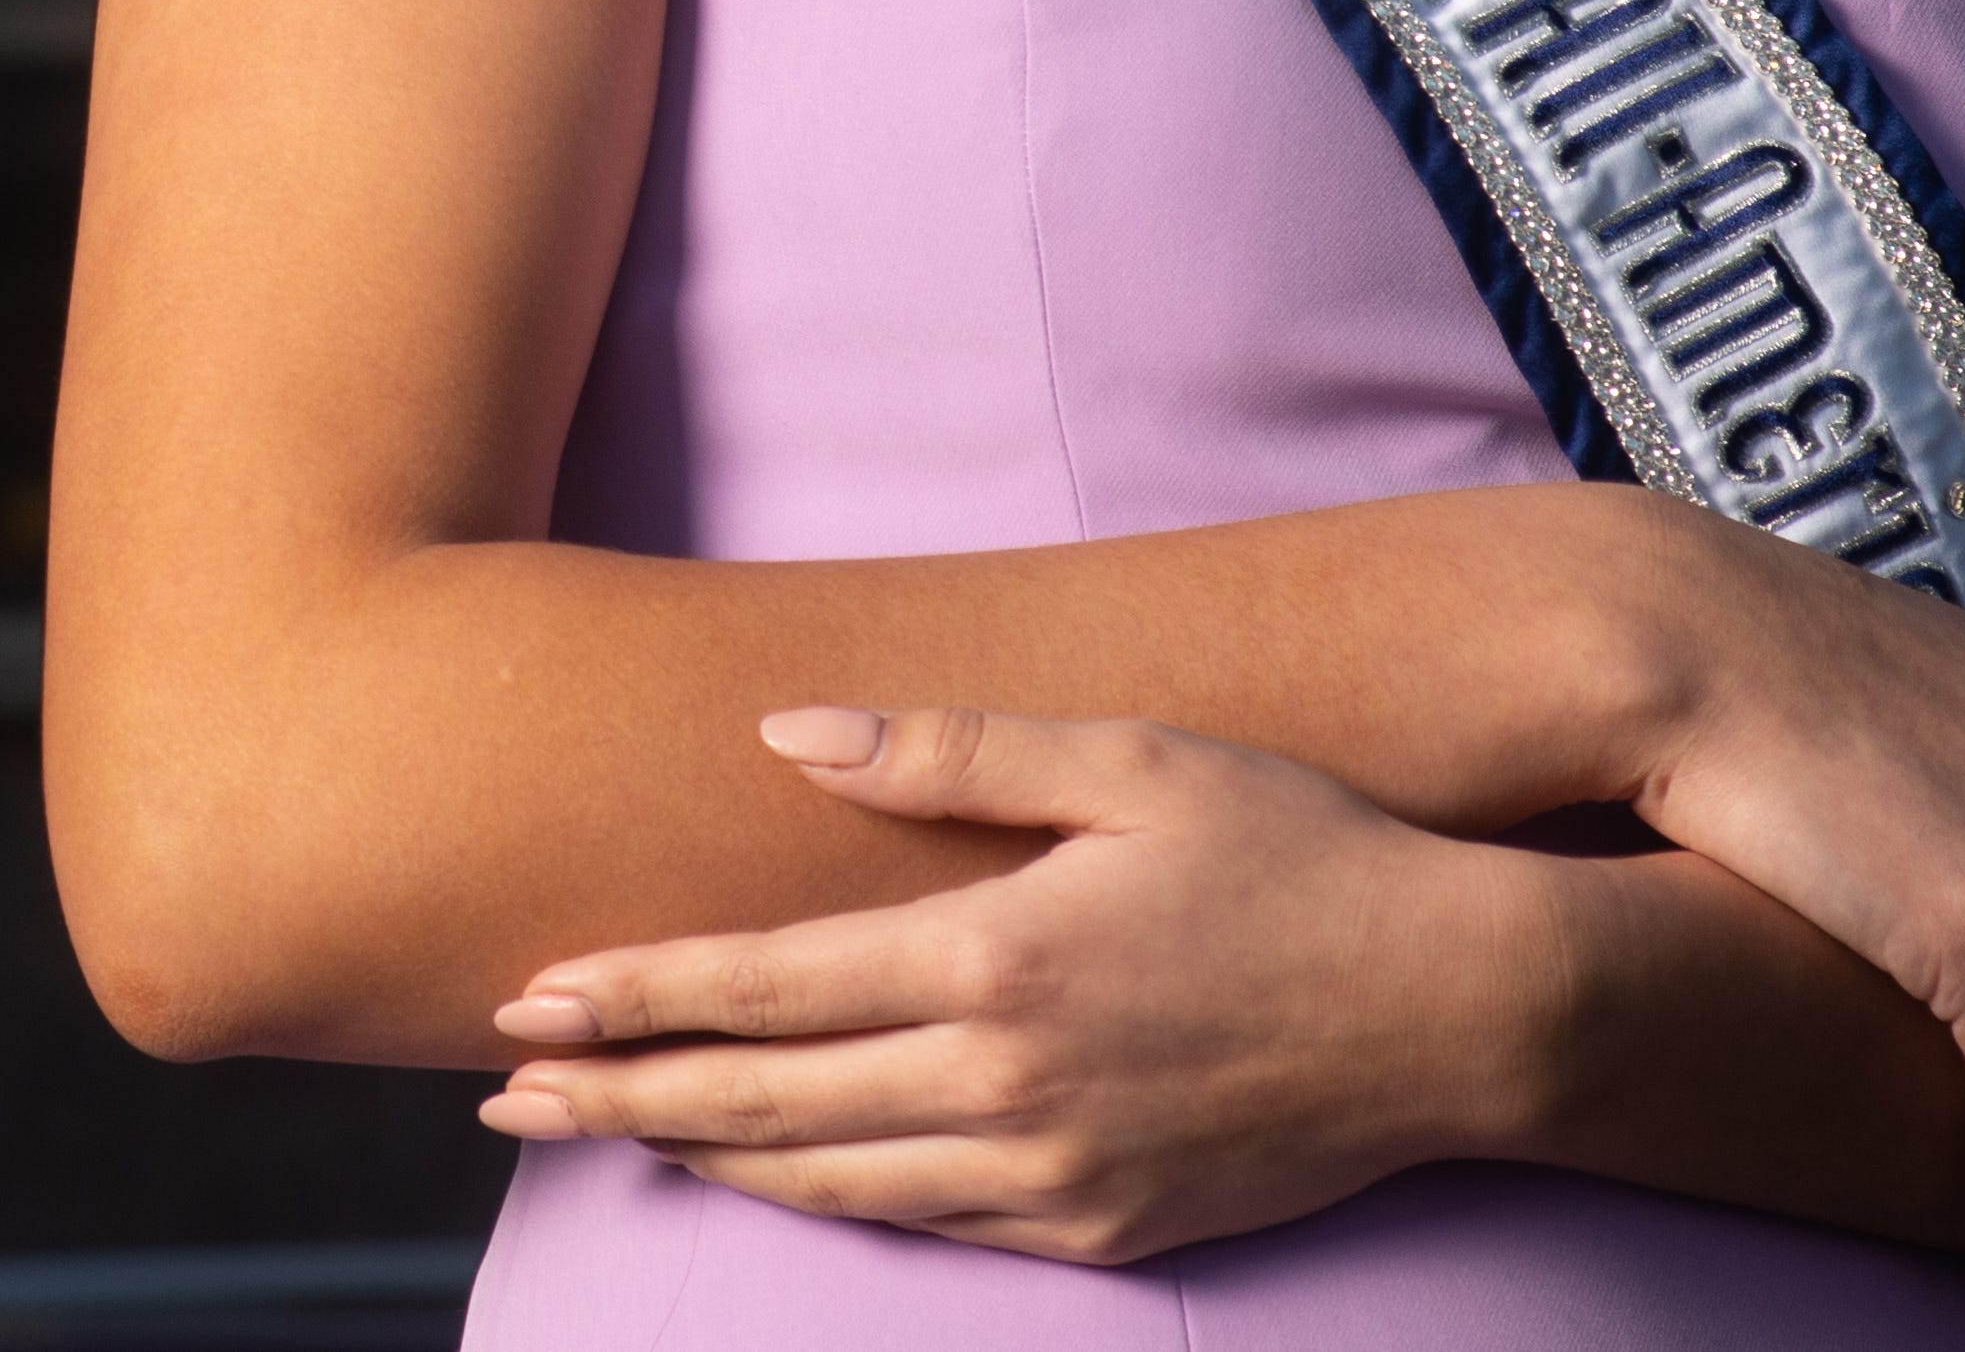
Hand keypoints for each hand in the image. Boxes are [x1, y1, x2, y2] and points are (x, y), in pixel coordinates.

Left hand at [475, 705, 1551, 1266]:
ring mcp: (1052, 1172)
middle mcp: (1005, 1082)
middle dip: (619, 1095)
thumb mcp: (1130, 759)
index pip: (763, 987)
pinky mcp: (1099, 1226)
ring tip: (598, 1136)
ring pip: (827, 1182)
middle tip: (504, 1090)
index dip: (635, 995)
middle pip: (762, 1104)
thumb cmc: (1301, 853)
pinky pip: (924, 1224)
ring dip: (698, 1161)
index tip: (528, 994)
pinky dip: (824, 1201)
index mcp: (996, 954)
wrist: (1460, 1010)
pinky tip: (768, 1177)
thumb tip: (786, 737)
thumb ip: (948, 753)